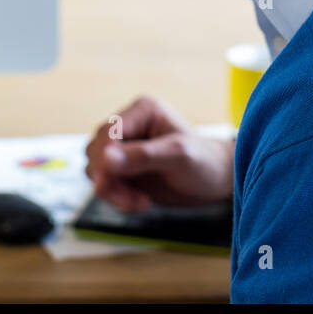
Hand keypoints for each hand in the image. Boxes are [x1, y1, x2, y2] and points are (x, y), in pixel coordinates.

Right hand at [84, 95, 233, 210]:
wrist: (217, 181)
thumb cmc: (205, 162)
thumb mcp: (178, 156)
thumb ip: (142, 156)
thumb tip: (105, 159)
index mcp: (142, 111)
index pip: (107, 133)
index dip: (105, 159)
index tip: (112, 183)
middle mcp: (130, 126)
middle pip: (96, 152)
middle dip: (109, 179)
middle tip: (132, 199)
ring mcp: (125, 148)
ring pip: (96, 169)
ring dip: (112, 191)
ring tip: (140, 201)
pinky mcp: (125, 169)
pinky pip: (105, 183)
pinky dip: (117, 197)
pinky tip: (141, 202)